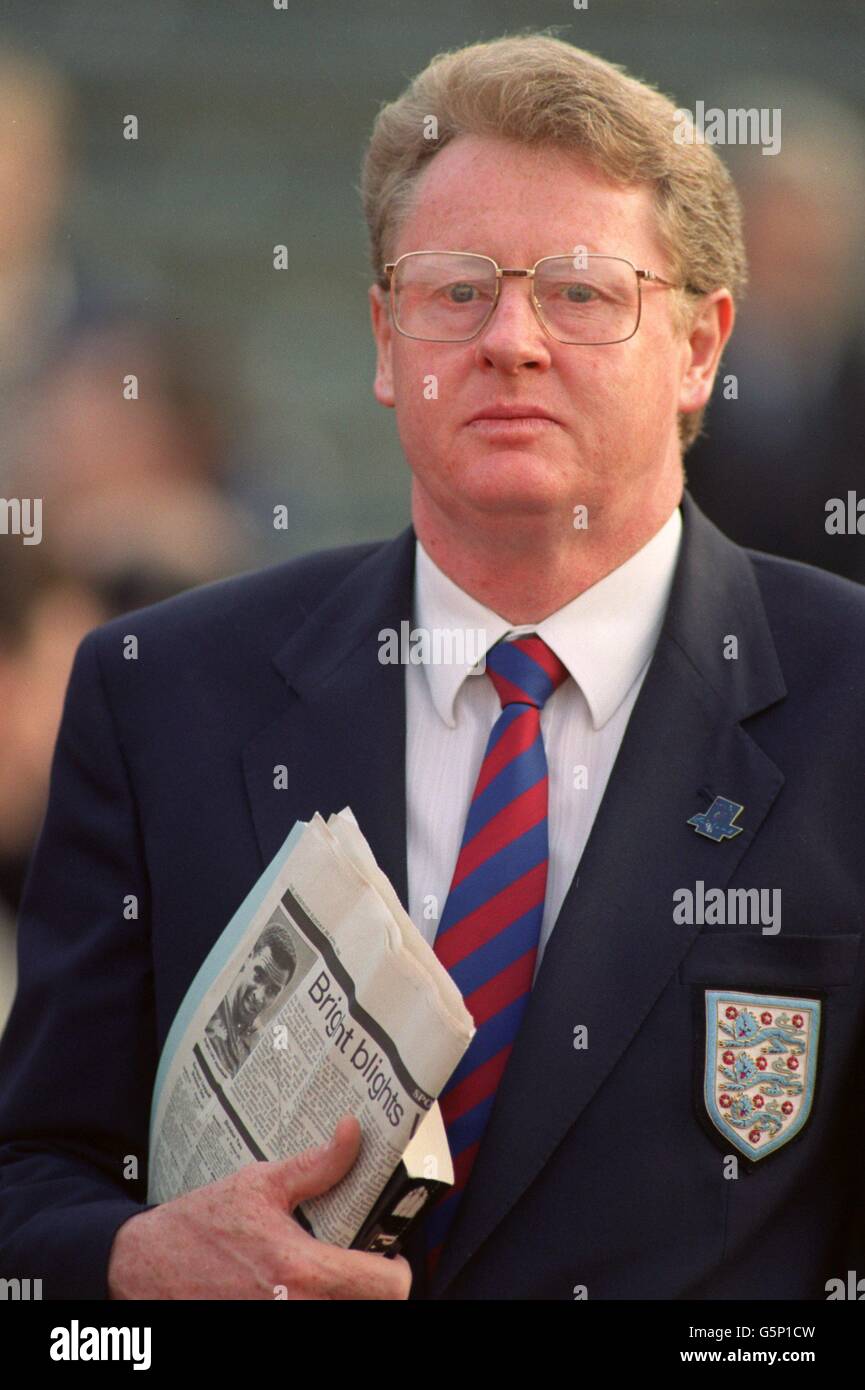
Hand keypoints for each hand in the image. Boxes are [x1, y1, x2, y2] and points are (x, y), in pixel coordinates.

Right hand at [107, 1114, 411, 1299]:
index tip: (388, 1251)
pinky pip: (309, 1323)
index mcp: (303, 1269)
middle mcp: (298, 1309)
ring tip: (327, 1267)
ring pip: (340, 1316)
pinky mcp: (261, 1333)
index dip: (396, 1267)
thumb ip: (317, 1165)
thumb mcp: (260, 1183)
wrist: (145, 1267)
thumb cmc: (201, 1224)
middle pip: (371, 1309)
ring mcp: (281, 1327)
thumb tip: (353, 1133)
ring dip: (342, 1295)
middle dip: (372, 1285)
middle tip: (359, 1258)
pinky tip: (297, 1284)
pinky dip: (313, 1304)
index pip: (387, 1287)